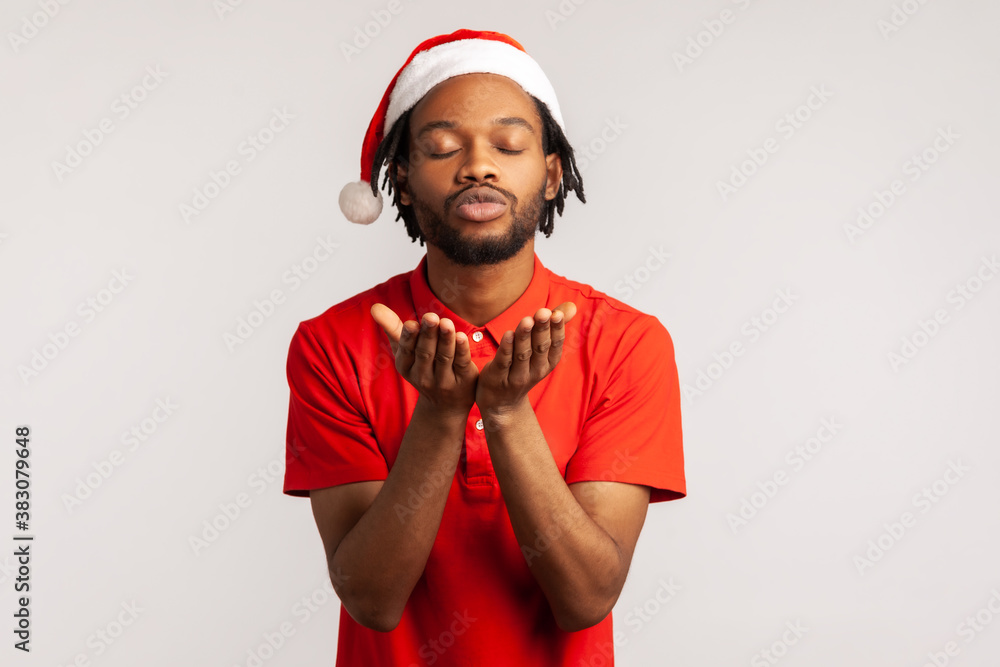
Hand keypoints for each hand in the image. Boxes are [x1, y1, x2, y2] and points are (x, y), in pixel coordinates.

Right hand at [370, 303, 478, 416]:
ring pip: (444, 357)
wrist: (445, 404)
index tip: (411, 323)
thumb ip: (392, 328)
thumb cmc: (422, 367)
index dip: (409, 337)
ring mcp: (444, 381)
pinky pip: (461, 363)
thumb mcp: (404, 351)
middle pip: (425, 353)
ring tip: (446, 323)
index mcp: (405, 366)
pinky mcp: (463, 381)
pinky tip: (462, 336)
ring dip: (445, 339)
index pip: (406, 351)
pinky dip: (462, 350)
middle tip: (431, 317)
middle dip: (428, 334)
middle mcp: (423, 376)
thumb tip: (375, 307)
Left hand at [476, 302, 576, 418]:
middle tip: (543, 312)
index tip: (556, 313)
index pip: (555, 344)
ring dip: (525, 337)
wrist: (502, 403)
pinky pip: (503, 362)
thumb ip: (553, 327)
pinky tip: (508, 334)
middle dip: (542, 329)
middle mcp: (535, 371)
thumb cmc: (523, 368)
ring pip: (522, 354)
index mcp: (547, 363)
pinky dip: (506, 348)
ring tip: (527, 320)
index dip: (556, 330)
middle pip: (540, 348)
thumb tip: (572, 306)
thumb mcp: (541, 350)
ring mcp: (516, 376)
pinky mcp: (498, 378)